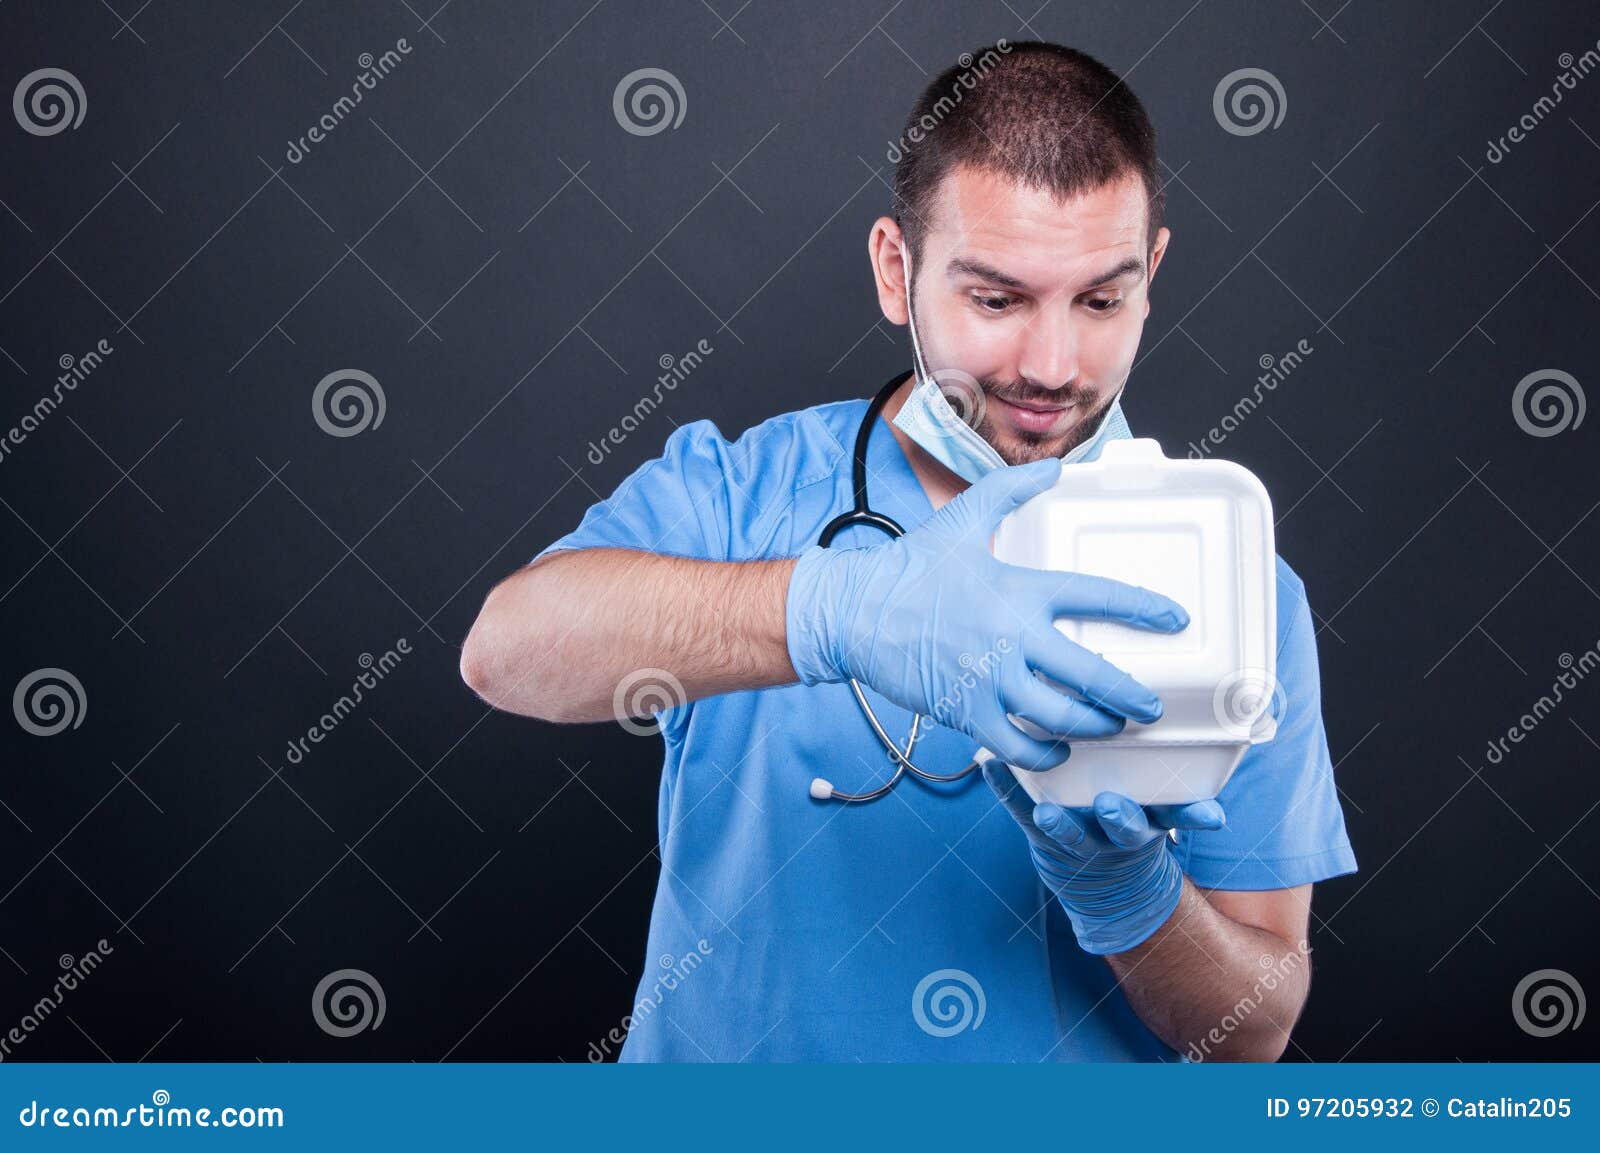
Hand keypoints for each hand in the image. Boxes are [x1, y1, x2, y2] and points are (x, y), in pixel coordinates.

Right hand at [785, 457, 1190, 769]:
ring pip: (1061, 718)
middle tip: (1150, 705)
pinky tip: (1058, 751)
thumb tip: (1054, 469)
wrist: (855, 613)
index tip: (1174, 620)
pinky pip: (1019, 744)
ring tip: (1110, 727)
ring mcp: (989, 680)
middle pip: (1091, 676)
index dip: (1143, 608)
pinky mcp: (966, 711)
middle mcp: (1011, 637)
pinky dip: (1045, 753)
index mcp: (1019, 589)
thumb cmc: (909, 567)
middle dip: (1130, 696)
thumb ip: (1012, 490)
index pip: (1097, 596)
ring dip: (1095, 727)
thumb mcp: (963, 519)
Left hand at [982, 756, 1225, 953]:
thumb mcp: (1168, 819)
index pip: (1181, 819)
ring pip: (1071, 834)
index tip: (1211, 817)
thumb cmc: (1136, 830)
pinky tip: (988, 764)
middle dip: (1121, 819)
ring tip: (1046, 812)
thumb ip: (1193, 797)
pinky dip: (1005, 789)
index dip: (1196, 818)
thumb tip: (1253, 733)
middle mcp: (1119, 836)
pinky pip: (1020, 812)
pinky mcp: (1042, 837)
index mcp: (1154, 824)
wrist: (1107, 892)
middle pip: (1125, 830)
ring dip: (1060, 822)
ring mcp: (1080, 840)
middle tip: (1113, 806)